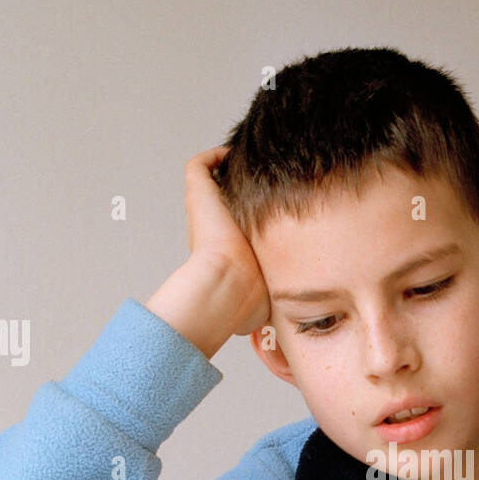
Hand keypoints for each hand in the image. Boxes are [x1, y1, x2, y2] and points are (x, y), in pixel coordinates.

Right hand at [183, 145, 270, 335]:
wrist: (229, 284)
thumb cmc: (247, 297)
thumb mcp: (268, 301)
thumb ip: (275, 303)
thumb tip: (281, 325)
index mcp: (224, 247)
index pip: (233, 225)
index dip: (250, 214)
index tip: (272, 208)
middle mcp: (209, 225)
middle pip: (220, 199)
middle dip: (240, 187)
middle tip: (265, 178)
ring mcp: (201, 209)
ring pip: (208, 179)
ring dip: (227, 167)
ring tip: (253, 160)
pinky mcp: (197, 193)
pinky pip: (200, 164)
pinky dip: (214, 155)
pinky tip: (236, 154)